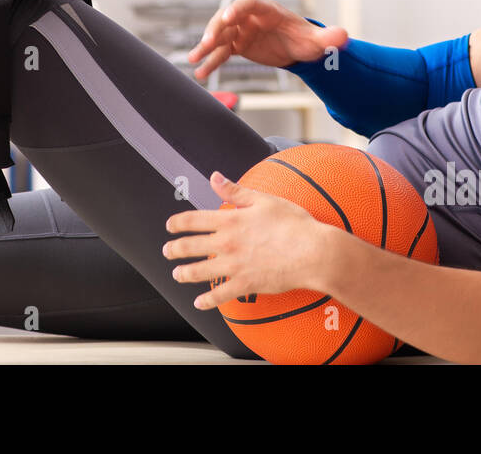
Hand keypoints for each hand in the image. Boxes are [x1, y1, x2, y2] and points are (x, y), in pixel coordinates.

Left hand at [163, 172, 331, 309]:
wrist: (313, 252)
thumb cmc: (293, 224)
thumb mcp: (263, 199)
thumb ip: (235, 190)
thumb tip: (215, 177)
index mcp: (230, 220)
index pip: (193, 220)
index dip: (177, 223)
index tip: (169, 226)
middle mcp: (227, 243)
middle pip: (190, 247)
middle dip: (174, 249)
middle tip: (167, 251)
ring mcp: (234, 266)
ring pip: (199, 272)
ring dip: (184, 273)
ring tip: (177, 274)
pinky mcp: (245, 284)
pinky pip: (220, 295)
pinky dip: (206, 301)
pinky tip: (198, 302)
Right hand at [186, 0, 348, 80]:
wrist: (300, 50)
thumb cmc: (308, 40)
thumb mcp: (318, 41)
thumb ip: (328, 38)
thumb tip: (344, 36)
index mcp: (268, 11)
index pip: (248, 4)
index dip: (236, 10)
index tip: (226, 18)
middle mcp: (251, 18)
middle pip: (227, 18)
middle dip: (215, 30)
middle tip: (206, 44)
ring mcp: (242, 31)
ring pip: (220, 35)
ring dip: (206, 46)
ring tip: (194, 59)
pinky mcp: (238, 45)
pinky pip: (221, 52)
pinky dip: (211, 61)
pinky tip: (200, 73)